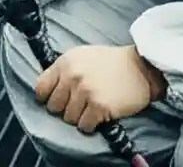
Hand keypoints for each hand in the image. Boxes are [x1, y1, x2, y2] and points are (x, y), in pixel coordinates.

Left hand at [34, 45, 167, 133]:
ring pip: (68, 118)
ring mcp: (85, 91)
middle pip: (54, 107)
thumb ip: (64, 71)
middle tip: (80, 104)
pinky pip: (84, 126)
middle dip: (65, 108)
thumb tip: (48, 90)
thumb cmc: (111, 62)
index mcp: (65, 62)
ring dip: (80, 117)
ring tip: (92, 107)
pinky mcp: (99, 106)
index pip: (41, 88)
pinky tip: (100, 114)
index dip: (48, 97)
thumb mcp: (82, 56)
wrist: (142, 67)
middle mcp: (72, 76)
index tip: (59, 100)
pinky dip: (91, 125)